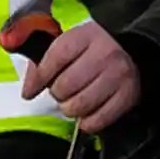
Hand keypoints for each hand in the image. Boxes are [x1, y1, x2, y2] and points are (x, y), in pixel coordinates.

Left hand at [19, 22, 140, 133]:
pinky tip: (85, 115)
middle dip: (57, 93)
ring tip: (72, 102)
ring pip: (80, 105)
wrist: (133, 52)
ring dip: (70, 109)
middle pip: (66, 85)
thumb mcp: (67, 45)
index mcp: (85, 36)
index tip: (30, 91)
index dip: (39, 78)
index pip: (56, 58)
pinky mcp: (129, 96)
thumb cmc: (90, 51)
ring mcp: (119, 75)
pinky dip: (87, 122)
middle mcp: (105, 54)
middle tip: (61, 92)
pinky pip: (99, 120)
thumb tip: (27, 91)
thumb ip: (42, 62)